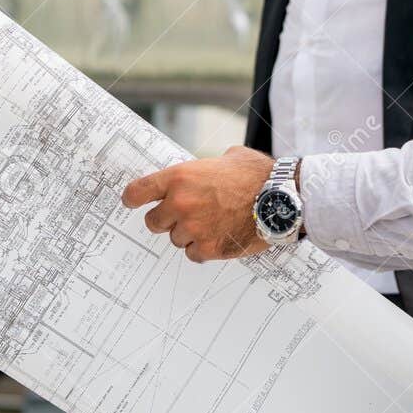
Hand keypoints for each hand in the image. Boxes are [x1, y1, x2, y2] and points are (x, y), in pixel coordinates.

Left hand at [121, 146, 275, 262]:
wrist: (282, 199)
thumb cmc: (259, 175)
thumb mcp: (228, 158)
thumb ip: (205, 168)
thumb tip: (204, 173)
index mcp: (180, 178)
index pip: (138, 192)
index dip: (132, 198)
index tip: (130, 202)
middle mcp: (181, 204)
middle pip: (153, 222)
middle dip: (166, 220)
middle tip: (184, 215)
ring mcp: (194, 229)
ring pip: (176, 239)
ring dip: (188, 234)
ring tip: (213, 224)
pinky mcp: (209, 249)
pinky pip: (194, 254)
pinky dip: (203, 249)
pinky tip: (219, 238)